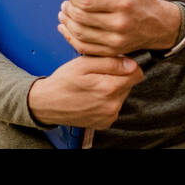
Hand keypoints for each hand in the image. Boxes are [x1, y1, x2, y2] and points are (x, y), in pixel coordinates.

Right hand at [27, 54, 143, 128]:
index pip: (136, 73)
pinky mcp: (105, 122)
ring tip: (93, 85)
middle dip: (117, 76)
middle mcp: (112, 106)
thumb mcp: (83, 64)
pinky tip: (92, 96)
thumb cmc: (63, 81)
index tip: (113, 63)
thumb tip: (132, 64)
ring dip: (112, 88)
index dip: (126, 65)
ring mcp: (109, 116)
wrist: (47, 104)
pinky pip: (114, 106)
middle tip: (97, 74)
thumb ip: (110, 62)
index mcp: (108, 89)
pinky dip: (107, 99)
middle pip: (129, 84)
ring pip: (122, 94)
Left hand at [58, 0, 179, 55]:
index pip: (88, 2)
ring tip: (63, 14)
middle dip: (68, 9)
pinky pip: (85, 48)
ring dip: (67, 23)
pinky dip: (71, 39)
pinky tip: (66, 29)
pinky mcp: (112, 51)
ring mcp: (115, 41)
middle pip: (81, 18)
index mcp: (123, 4)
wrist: (160, 26)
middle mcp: (119, 24)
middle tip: (65, 3)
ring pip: (80, 34)